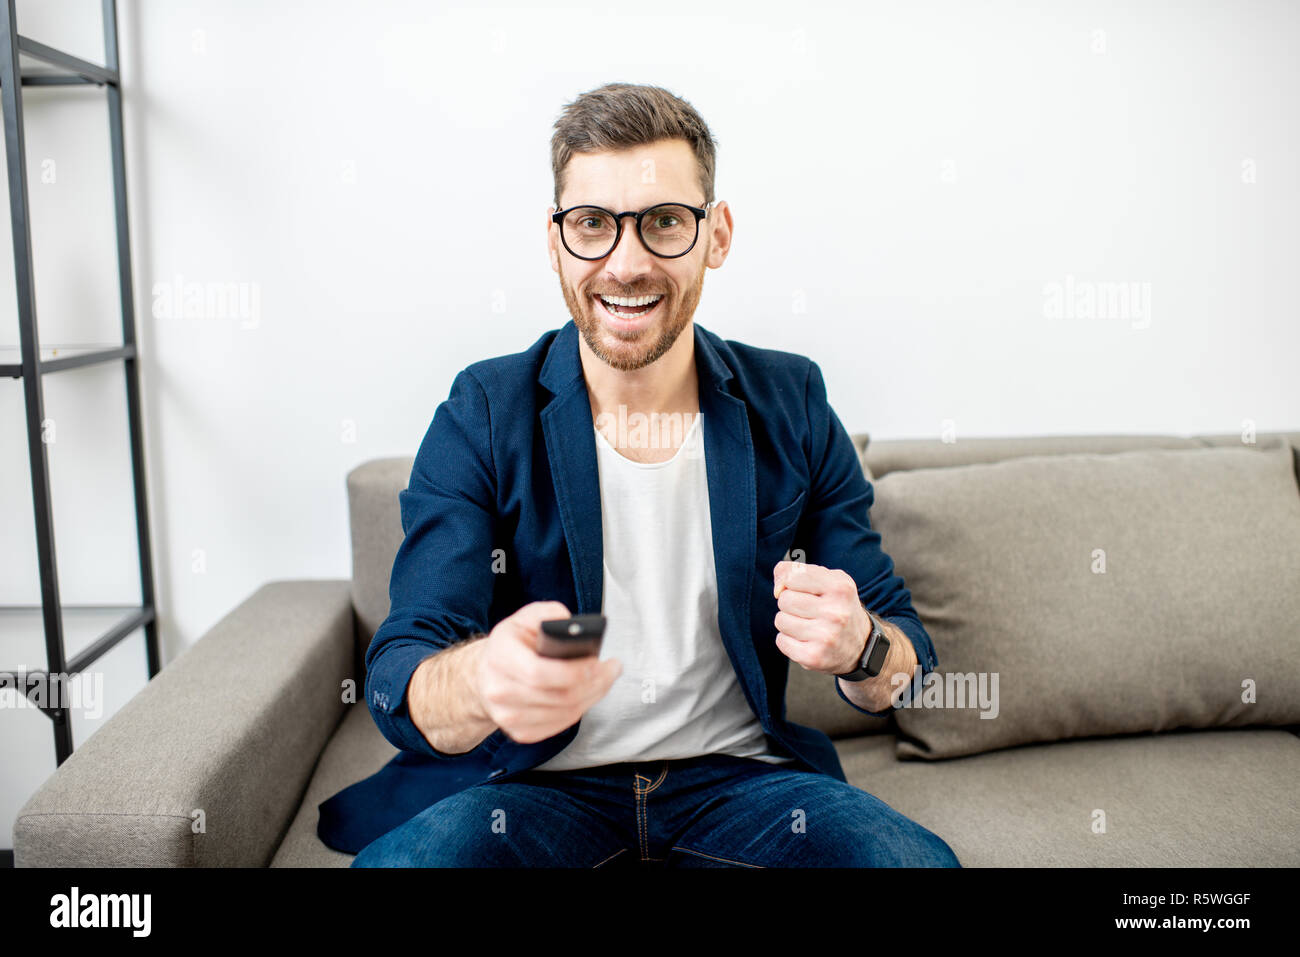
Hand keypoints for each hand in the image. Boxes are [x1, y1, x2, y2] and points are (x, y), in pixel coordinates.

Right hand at [473, 601, 622, 744]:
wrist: (485, 675)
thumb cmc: (511, 645)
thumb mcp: (525, 618)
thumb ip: (550, 614)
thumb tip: (574, 626)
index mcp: (500, 656)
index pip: (539, 673)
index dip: (574, 671)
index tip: (596, 661)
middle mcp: (500, 690)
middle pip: (559, 696)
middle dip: (595, 682)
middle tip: (612, 669)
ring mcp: (508, 716)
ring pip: (565, 712)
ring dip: (594, 696)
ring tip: (606, 679)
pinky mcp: (520, 732)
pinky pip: (561, 724)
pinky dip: (582, 709)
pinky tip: (589, 694)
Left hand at [772, 560, 870, 674]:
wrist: (861, 646)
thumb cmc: (838, 607)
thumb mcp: (829, 580)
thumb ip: (797, 571)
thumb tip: (777, 588)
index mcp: (840, 587)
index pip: (792, 577)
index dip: (791, 583)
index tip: (802, 590)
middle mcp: (836, 612)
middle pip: (785, 599)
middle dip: (791, 604)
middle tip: (809, 611)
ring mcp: (826, 636)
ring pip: (780, 620)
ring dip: (789, 622)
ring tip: (808, 625)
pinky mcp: (814, 657)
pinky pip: (781, 641)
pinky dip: (788, 641)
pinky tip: (806, 640)